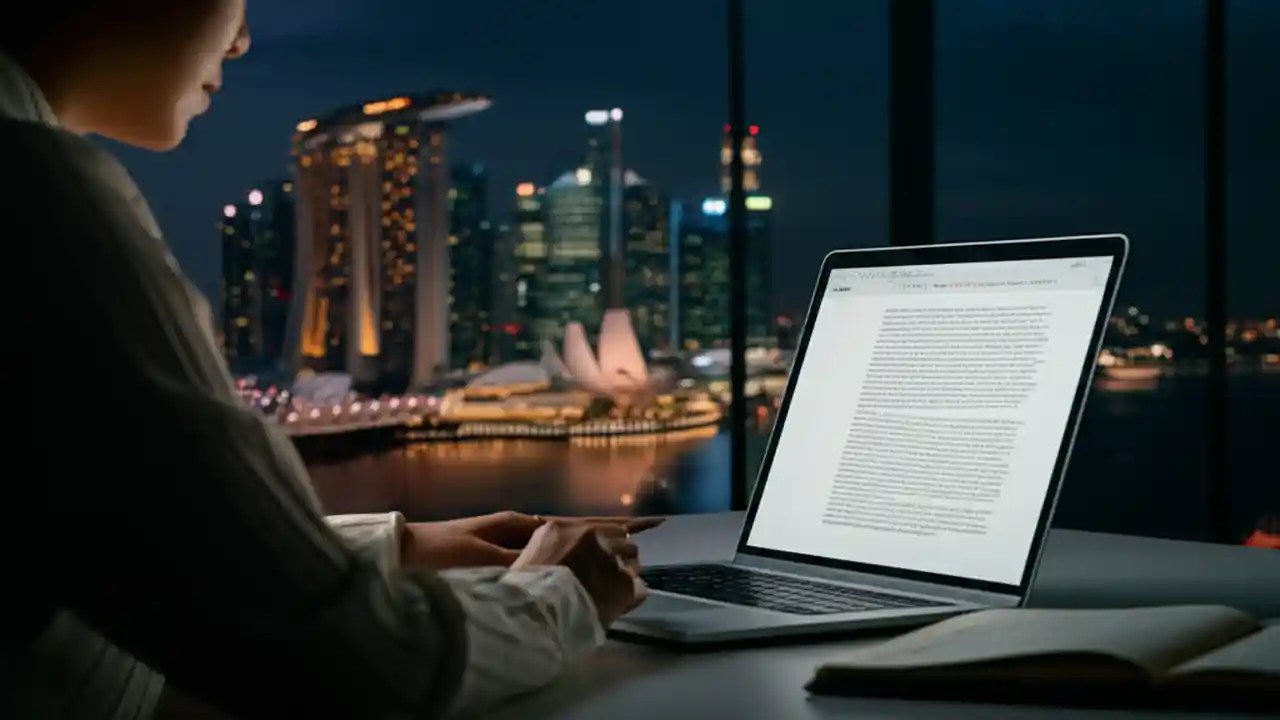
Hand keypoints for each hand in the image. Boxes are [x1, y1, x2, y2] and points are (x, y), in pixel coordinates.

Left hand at [401, 511, 663, 569]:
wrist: (404, 550)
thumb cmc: (441, 553)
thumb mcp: (482, 559)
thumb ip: (521, 561)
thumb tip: (557, 562)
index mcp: (524, 525)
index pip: (583, 523)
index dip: (617, 524)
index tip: (652, 520)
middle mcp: (523, 527)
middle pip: (580, 528)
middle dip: (613, 532)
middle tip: (647, 537)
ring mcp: (513, 537)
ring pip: (566, 540)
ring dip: (593, 543)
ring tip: (623, 549)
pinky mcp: (502, 550)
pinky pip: (548, 551)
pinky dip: (570, 554)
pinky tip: (578, 563)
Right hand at [512, 521, 646, 627]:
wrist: (538, 614)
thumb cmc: (525, 592)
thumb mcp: (531, 557)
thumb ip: (552, 549)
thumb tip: (563, 553)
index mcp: (567, 530)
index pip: (601, 529)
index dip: (603, 546)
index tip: (597, 559)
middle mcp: (595, 538)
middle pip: (622, 541)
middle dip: (618, 556)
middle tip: (608, 577)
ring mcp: (613, 561)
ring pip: (633, 562)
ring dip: (625, 575)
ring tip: (613, 592)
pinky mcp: (626, 586)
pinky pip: (640, 588)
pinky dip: (632, 596)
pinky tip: (619, 606)